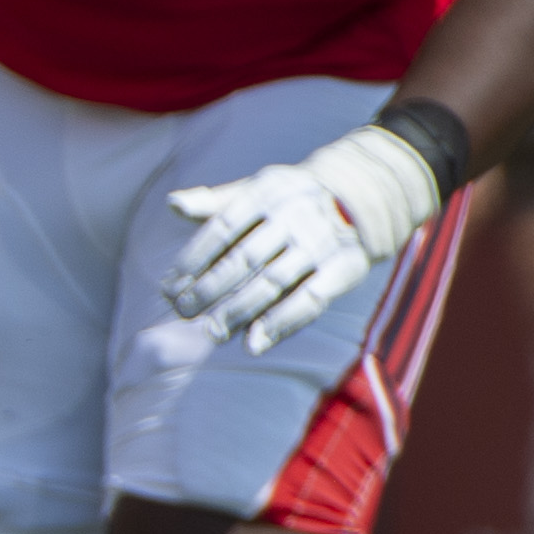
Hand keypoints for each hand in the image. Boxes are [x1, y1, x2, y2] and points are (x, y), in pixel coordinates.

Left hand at [162, 126, 439, 353]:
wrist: (364, 196)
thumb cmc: (292, 198)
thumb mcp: (256, 190)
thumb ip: (215, 202)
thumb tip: (172, 204)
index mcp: (267, 194)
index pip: (222, 230)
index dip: (193, 260)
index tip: (169, 285)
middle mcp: (294, 217)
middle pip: (244, 259)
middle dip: (209, 289)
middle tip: (181, 311)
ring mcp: (321, 243)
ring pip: (273, 283)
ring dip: (239, 311)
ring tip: (211, 332)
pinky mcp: (346, 268)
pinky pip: (310, 300)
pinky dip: (282, 324)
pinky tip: (254, 343)